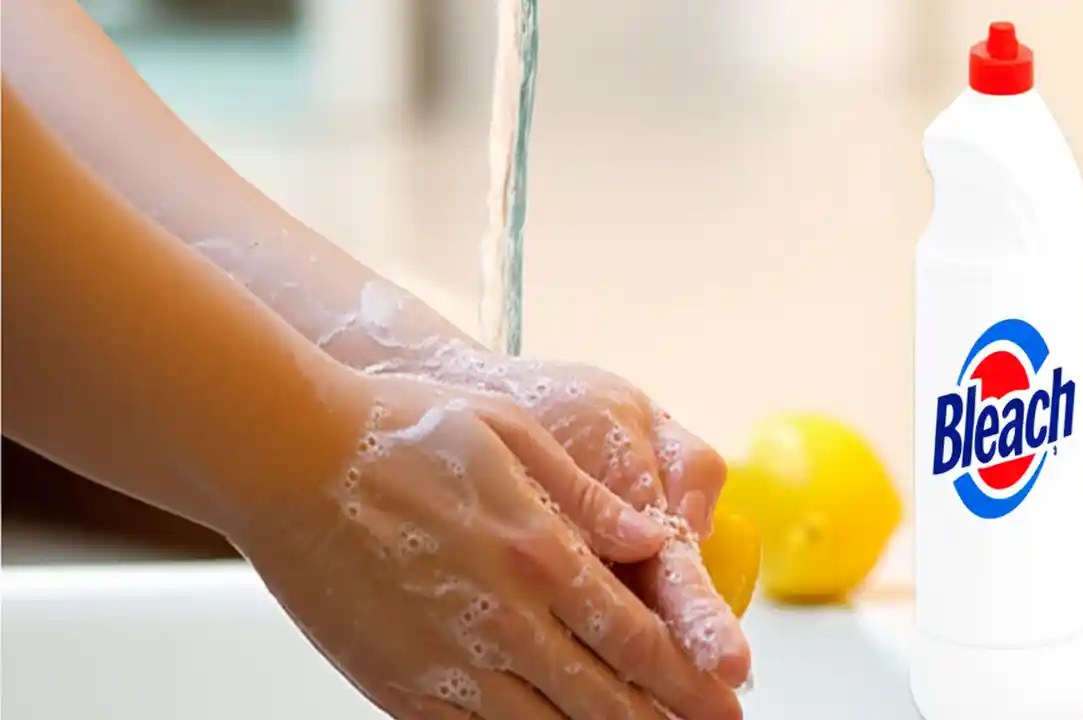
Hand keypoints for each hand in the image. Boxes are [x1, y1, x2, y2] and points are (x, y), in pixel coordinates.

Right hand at [231, 372, 741, 719]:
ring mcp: (448, 663)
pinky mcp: (400, 688)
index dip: (691, 678)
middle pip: (608, 698)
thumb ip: (587, 494)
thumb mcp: (507, 432)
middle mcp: (503, 618)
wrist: (285, 459)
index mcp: (538, 552)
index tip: (727, 697)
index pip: (638, 636)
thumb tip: (653, 537)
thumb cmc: (395, 431)